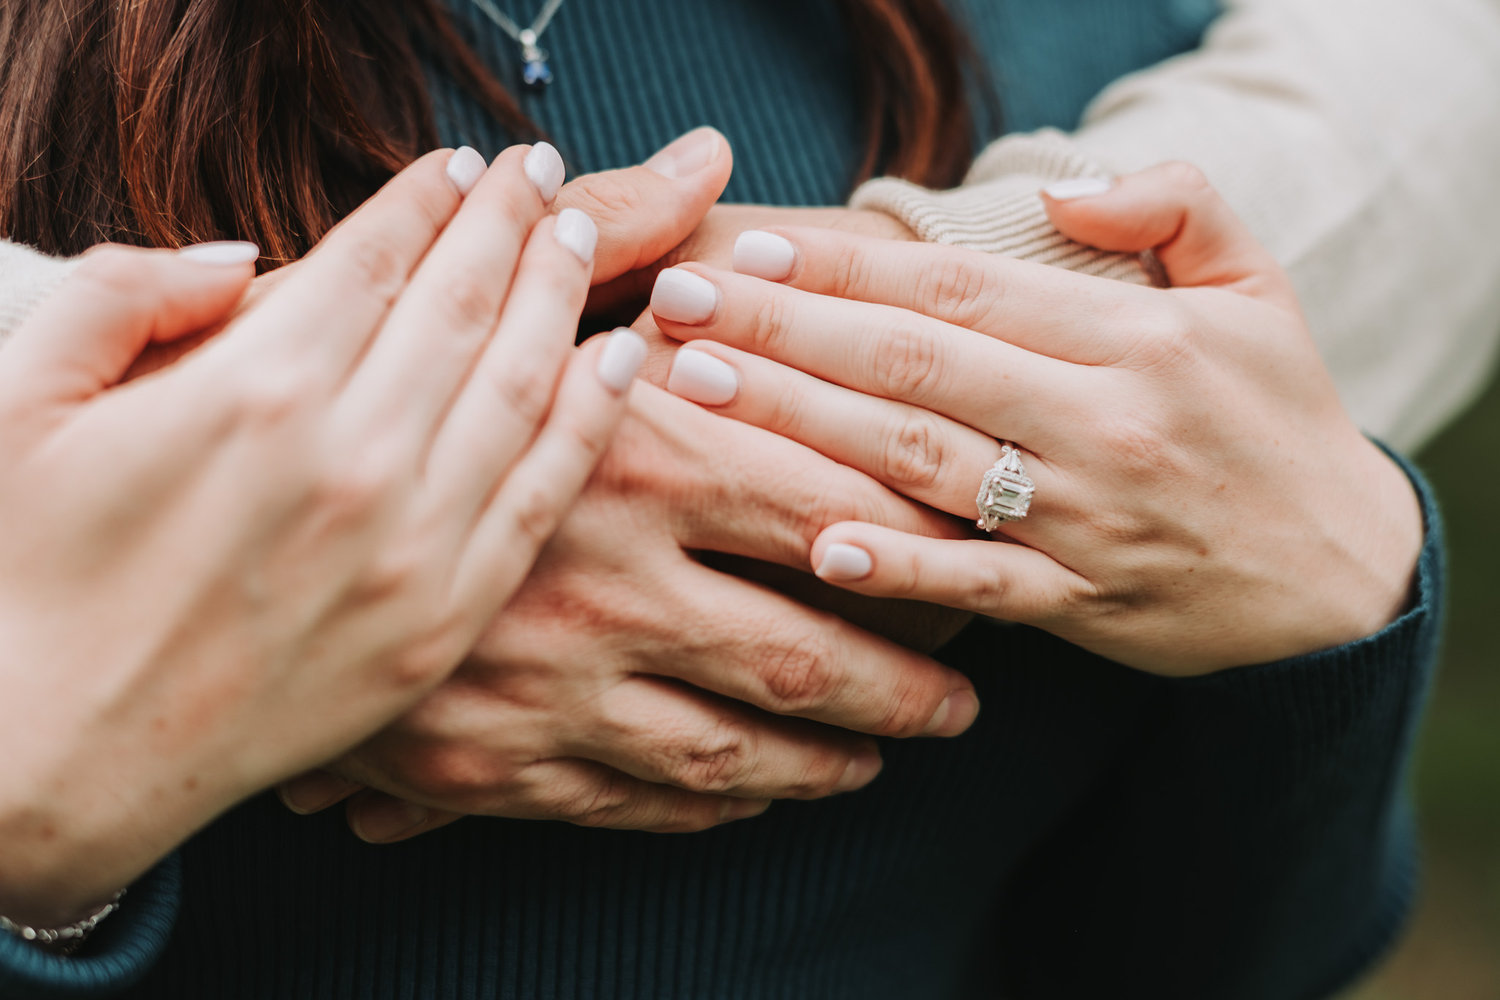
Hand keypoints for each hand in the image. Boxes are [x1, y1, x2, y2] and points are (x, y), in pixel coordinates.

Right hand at [0, 146, 635, 925]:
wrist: (53, 757)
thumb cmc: (22, 574)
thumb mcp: (18, 398)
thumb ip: (123, 293)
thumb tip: (244, 256)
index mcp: (252, 389)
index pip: (375, 254)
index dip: (426, 195)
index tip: (462, 163)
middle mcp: (351, 458)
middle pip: (465, 300)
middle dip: (511, 220)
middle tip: (542, 170)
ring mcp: (410, 545)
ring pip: (523, 382)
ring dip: (563, 294)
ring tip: (582, 233)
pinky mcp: (443, 619)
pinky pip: (545, 494)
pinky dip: (593, 416)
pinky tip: (620, 358)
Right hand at [281, 135, 971, 841]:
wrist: (201, 541)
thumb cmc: (363, 397)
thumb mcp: (485, 301)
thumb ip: (622, 239)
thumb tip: (714, 161)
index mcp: (632, 464)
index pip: (832, 513)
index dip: (918, 546)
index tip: (969, 562)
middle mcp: (604, 588)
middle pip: (808, 657)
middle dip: (907, 690)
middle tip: (965, 702)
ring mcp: (547, 693)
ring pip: (733, 756)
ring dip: (827, 763)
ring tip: (881, 757)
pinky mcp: (489, 767)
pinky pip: (632, 805)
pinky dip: (711, 808)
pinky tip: (752, 796)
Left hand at [650, 163, 1422, 675]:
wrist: (1345, 575)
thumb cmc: (1280, 420)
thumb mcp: (1255, 289)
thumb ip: (1174, 207)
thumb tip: (1060, 188)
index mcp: (1132, 337)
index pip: (959, 290)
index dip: (848, 269)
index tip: (752, 250)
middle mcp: (1101, 422)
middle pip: (915, 367)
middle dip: (786, 331)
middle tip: (682, 306)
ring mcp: (1085, 519)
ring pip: (922, 463)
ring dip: (803, 426)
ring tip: (704, 388)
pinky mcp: (1079, 604)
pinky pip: (975, 586)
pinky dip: (898, 569)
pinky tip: (815, 545)